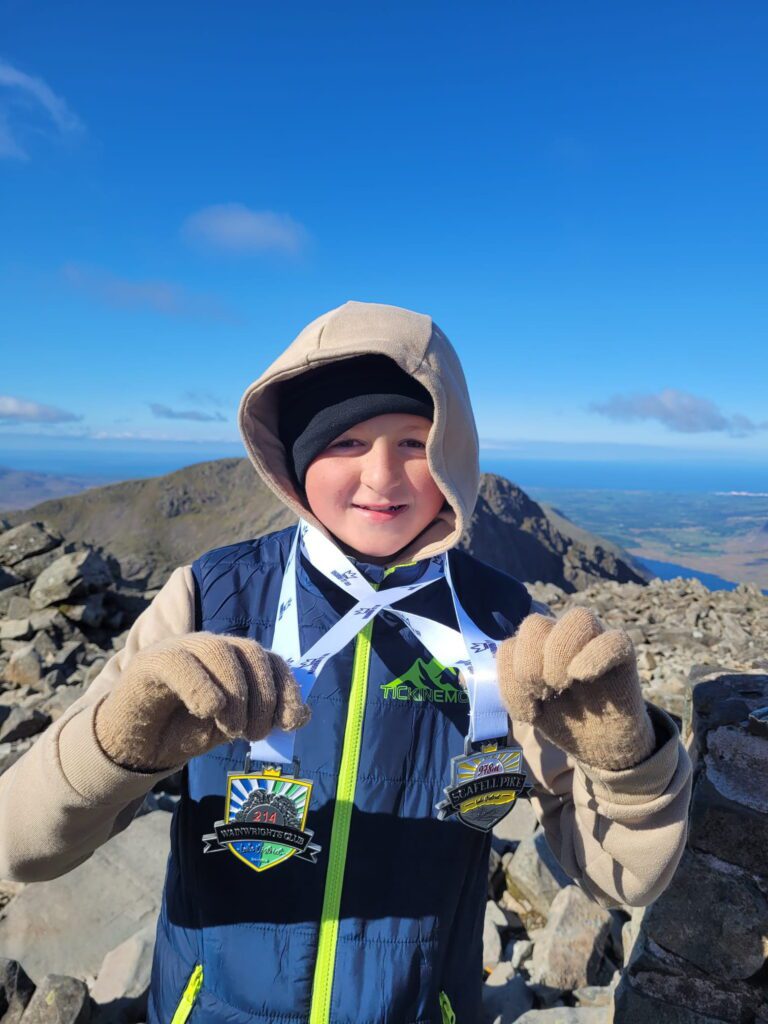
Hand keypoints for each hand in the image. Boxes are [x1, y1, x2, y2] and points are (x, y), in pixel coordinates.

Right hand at [95, 632, 309, 770]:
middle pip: (250, 652)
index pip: (270, 660)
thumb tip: (302, 715)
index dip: (287, 688)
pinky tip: (209, 711)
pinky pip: (181, 662)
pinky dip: (202, 687)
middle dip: (263, 696)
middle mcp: (210, 647)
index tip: (291, 723)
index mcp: (234, 660)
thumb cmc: (183, 732)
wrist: (134, 748)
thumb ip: (262, 717)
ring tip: (232, 730)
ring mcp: (181, 649)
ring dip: (236, 694)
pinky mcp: (152, 661)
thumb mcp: (230, 727)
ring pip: (219, 650)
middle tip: (254, 734)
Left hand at [496, 607, 655, 770]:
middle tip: (543, 693)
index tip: (528, 711)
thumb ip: (514, 687)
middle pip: (535, 624)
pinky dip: (595, 656)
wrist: (603, 747)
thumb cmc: (565, 721)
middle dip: (529, 664)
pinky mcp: (624, 655)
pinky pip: (614, 640)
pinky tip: (582, 677)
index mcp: (536, 648)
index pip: (511, 643)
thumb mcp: (532, 710)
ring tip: (561, 685)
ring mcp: (595, 641)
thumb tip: (514, 672)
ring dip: (559, 652)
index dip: (511, 678)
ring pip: (577, 618)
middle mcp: (563, 637)